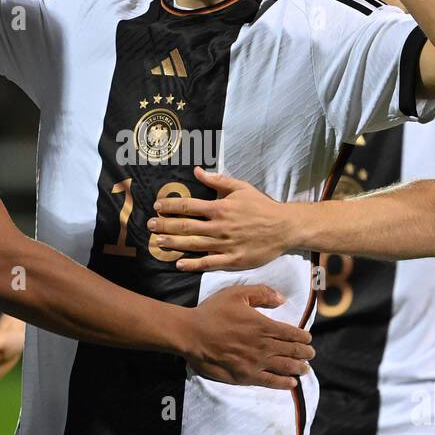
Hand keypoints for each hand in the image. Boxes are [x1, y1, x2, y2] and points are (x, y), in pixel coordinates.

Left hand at [147, 166, 291, 272]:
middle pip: (186, 226)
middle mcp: (219, 226)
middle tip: (150, 225)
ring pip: (193, 244)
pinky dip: (192, 264)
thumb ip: (218, 180)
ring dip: (173, 243)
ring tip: (157, 242)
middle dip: (165, 225)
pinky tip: (178, 263)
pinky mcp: (232, 260)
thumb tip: (197, 171)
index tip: (158, 206)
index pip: (188, 205)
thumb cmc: (262, 206)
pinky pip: (208, 263)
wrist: (285, 227)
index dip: (170, 206)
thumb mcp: (241, 187)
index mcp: (220, 207)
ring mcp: (225, 244)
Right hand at [183, 284, 313, 389]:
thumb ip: (262, 293)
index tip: (308, 339)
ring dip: (299, 368)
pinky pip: (270, 381)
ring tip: (305, 368)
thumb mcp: (237, 293)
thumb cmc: (213, 312)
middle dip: (305, 353)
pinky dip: (284, 383)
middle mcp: (264, 346)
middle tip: (311, 354)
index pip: (291, 333)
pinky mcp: (246, 376)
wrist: (192, 334)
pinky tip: (292, 383)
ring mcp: (256, 362)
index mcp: (264, 325)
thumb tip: (282, 299)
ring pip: (285, 367)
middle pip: (292, 351)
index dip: (303, 337)